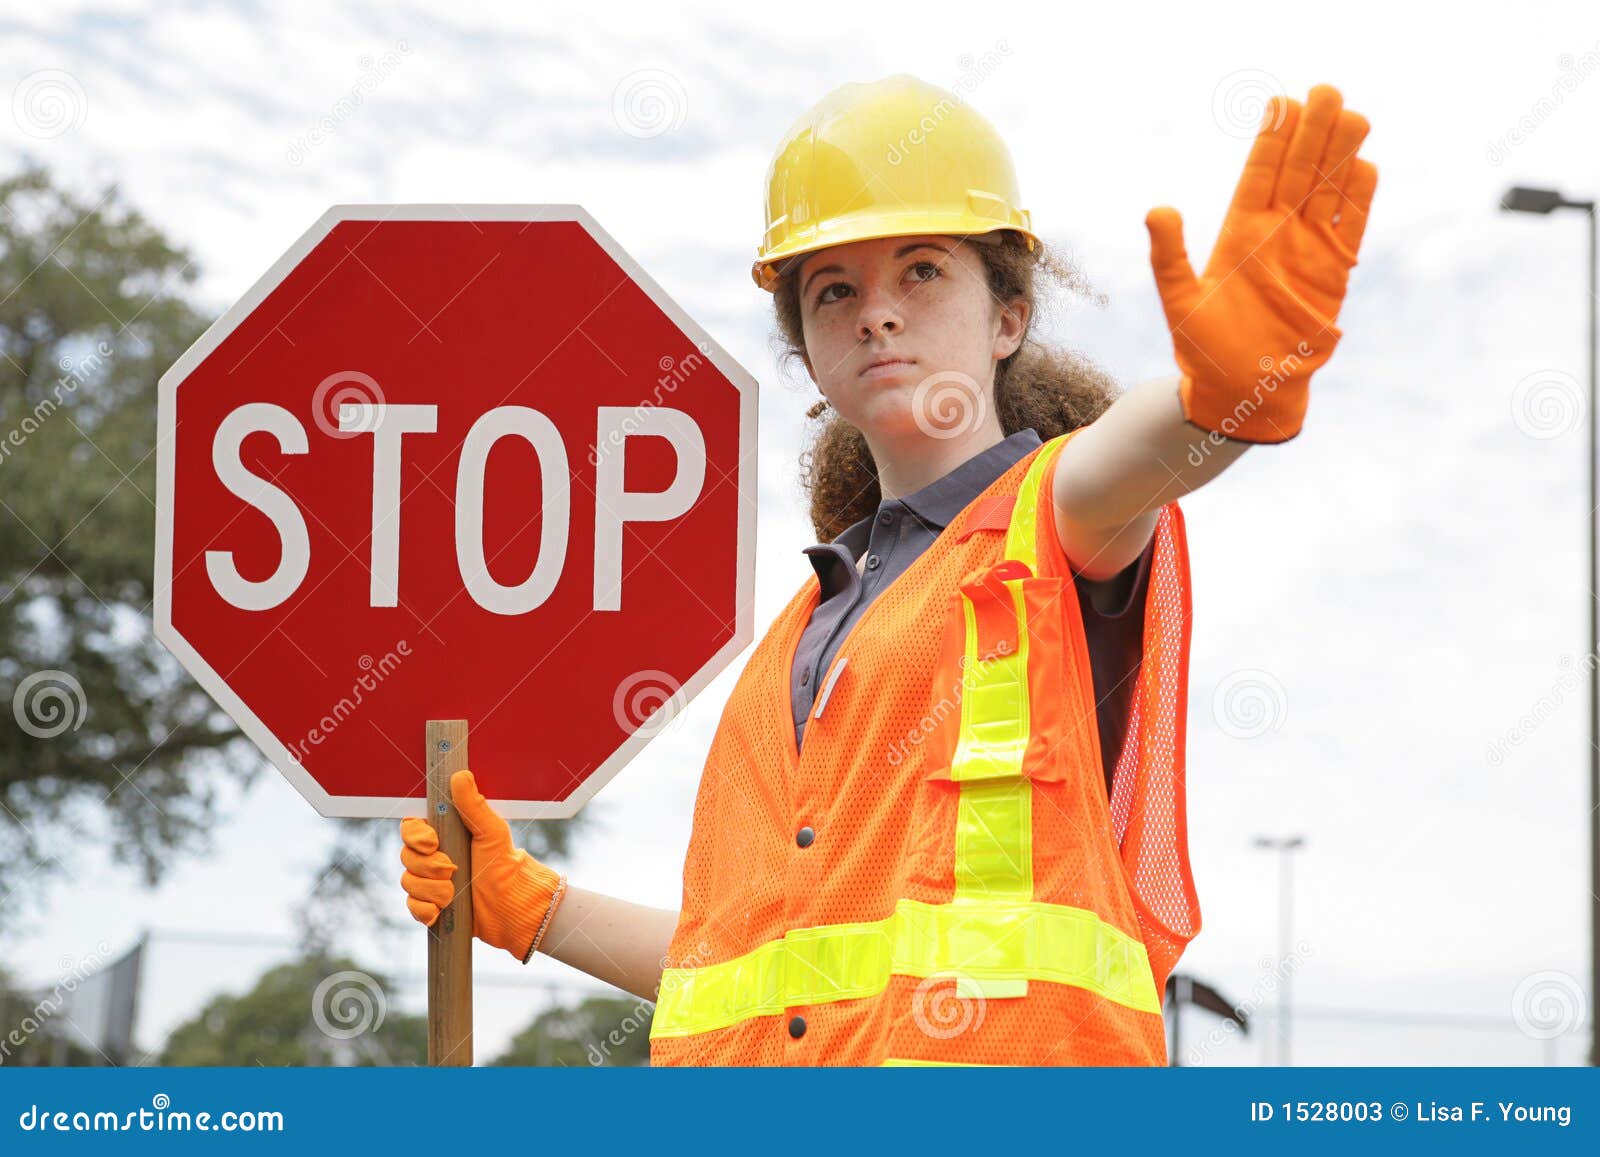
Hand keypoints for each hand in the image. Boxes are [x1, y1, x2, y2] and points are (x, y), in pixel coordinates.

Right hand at [399, 769, 565, 962]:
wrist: (512, 906)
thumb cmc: (504, 864)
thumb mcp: (492, 832)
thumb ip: (474, 805)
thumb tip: (461, 775)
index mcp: (445, 834)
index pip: (411, 828)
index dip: (415, 836)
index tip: (432, 842)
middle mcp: (433, 856)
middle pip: (407, 856)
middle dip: (429, 867)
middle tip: (453, 870)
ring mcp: (430, 882)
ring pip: (409, 882)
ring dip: (432, 890)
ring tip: (455, 893)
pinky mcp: (431, 907)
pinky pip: (413, 907)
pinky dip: (426, 910)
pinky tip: (442, 910)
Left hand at [1146, 84, 1377, 442]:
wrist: (1244, 392)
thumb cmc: (1205, 352)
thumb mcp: (1179, 301)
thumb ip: (1169, 256)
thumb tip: (1156, 209)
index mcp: (1239, 237)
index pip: (1259, 177)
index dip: (1272, 141)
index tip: (1281, 102)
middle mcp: (1275, 237)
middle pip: (1299, 174)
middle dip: (1312, 133)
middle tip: (1327, 91)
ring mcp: (1307, 253)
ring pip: (1328, 193)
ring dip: (1340, 156)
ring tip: (1352, 116)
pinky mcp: (1333, 275)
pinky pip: (1349, 230)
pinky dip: (1358, 201)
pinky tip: (1364, 166)